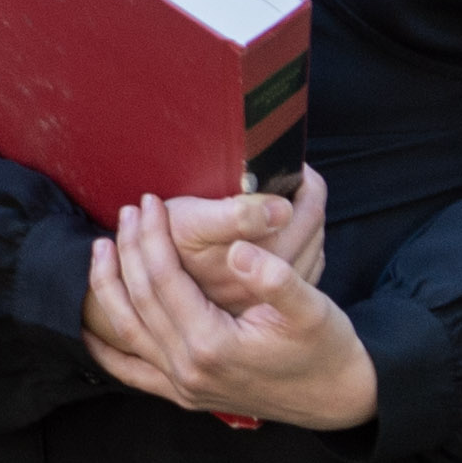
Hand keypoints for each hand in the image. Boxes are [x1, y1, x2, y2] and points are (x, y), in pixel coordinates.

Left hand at [81, 180, 374, 431]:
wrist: (341, 398)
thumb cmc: (328, 348)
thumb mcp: (313, 309)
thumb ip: (277, 279)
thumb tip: (239, 249)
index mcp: (213, 345)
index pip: (164, 280)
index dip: (152, 237)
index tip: (148, 202)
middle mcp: (189, 370)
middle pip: (140, 300)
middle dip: (129, 251)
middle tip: (127, 212)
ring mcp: (184, 387)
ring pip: (127, 333)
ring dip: (109, 289)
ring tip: (101, 249)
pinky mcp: (187, 396)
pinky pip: (133, 373)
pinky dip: (108, 350)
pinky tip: (89, 329)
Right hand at [149, 166, 329, 300]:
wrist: (146, 287)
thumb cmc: (165, 247)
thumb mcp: (193, 222)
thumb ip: (238, 215)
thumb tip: (283, 207)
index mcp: (264, 258)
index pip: (310, 208)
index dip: (302, 176)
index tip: (287, 161)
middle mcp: (276, 281)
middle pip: (315, 225)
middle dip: (304, 194)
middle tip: (286, 173)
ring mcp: (273, 293)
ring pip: (312, 245)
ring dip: (301, 219)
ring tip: (279, 198)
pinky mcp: (266, 301)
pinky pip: (302, 265)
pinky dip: (296, 242)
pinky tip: (273, 232)